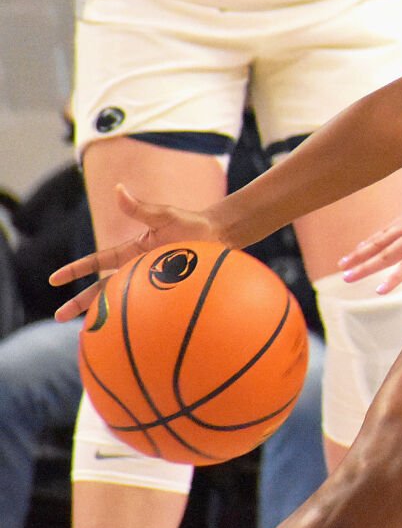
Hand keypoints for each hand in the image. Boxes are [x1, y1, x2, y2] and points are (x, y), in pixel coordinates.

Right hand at [49, 185, 224, 321]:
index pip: (98, 262)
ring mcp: (151, 282)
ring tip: (87, 334)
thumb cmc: (192, 224)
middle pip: (102, 289)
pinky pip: (147, 309)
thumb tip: (119, 189)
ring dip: (104, 317)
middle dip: (79, 302)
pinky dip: (136, 321)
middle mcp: (137, 269)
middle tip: (58, 317)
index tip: (54, 280)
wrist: (221, 236)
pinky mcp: (167, 293)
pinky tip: (129, 339)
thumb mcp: (165, 215)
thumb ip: (140, 208)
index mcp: (132, 252)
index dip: (76, 270)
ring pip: (120, 302)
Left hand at [338, 182, 401, 293]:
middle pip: (378, 243)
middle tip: (341, 266)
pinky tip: (380, 289)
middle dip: (358, 255)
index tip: (354, 252)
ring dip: (365, 267)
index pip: (384, 232)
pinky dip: (392, 279)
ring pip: (385, 255)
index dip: (368, 243)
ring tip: (348, 278)